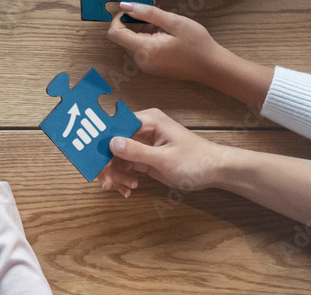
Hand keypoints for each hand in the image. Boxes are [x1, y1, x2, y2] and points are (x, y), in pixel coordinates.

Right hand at [98, 108, 225, 196]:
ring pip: (116, 156)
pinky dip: (124, 177)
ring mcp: (142, 143)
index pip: (115, 126)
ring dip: (116, 174)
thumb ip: (136, 151)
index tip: (95, 161)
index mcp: (147, 120)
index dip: (102, 142)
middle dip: (108, 164)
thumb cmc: (195, 160)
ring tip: (125, 189)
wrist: (215, 171)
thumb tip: (110, 142)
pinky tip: (128, 189)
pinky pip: (125, 165)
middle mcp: (141, 129)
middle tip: (107, 183)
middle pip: (112, 143)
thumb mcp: (164, 158)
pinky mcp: (144, 157)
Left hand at [107, 2, 224, 81]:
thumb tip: (125, 5)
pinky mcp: (152, 67)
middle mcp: (140, 60)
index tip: (132, 9)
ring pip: (132, 42)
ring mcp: (146, 66)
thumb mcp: (174, 22)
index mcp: (144, 49)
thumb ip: (148, 12)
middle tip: (150, 12)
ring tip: (160, 22)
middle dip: (131, 22)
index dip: (118, 18)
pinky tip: (163, 32)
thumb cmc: (197, 44)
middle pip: (122, 37)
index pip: (114, 33)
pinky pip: (141, 49)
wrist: (212, 67)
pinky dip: (146, 38)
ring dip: (140, 29)